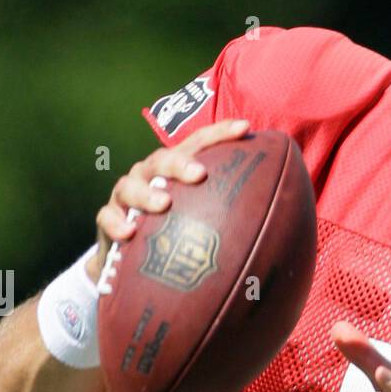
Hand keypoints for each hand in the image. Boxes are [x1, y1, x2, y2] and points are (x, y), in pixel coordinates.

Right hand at [89, 117, 250, 281]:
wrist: (130, 263)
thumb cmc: (177, 235)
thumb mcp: (204, 225)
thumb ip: (236, 220)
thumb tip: (283, 232)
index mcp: (176, 169)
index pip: (200, 144)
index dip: (221, 134)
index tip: (246, 128)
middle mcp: (150, 175)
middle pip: (162, 158)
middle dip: (181, 162)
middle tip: (200, 174)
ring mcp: (127, 196)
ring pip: (131, 184)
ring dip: (147, 192)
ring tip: (164, 203)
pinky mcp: (108, 219)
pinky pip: (107, 217)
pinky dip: (117, 223)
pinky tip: (130, 233)